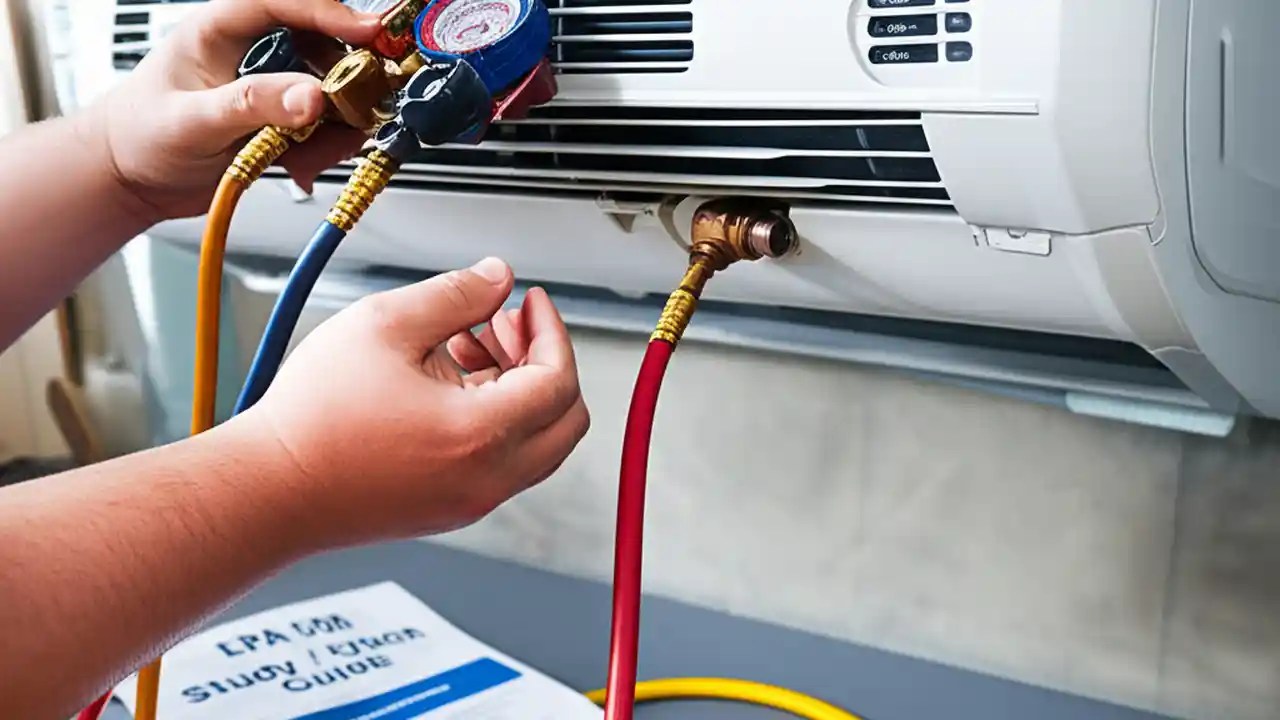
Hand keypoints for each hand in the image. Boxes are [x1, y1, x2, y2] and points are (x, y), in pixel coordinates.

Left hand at [97, 0, 381, 220]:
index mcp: (220, 29)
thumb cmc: (139, 135)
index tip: (368, 32)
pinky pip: (321, 130)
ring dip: (335, 123)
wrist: (128, 180)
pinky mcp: (279, 124)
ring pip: (327, 92)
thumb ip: (252, 105)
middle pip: (319, 44)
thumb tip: (311, 96)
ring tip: (316, 151)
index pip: (282, 3)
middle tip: (365, 97)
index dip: (328, 12)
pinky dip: (323, 151)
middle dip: (345, 73)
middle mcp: (250, 54)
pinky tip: (302, 167)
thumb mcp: (193, 120)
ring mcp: (269, 90)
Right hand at [237, 258, 589, 548]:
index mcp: (481, 435)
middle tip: (507, 323)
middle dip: (545, 361)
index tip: (531, 302)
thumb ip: (455, 294)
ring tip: (465, 342)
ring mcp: (471, 499)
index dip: (551, 330)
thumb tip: (496, 279)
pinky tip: (445, 379)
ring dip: (518, 388)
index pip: (559, 379)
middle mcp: (487, 478)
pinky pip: (501, 460)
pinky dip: (494, 417)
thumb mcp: (385, 325)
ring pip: (536, 441)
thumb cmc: (313, 419)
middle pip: (565, 419)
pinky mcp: (450, 507)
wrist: (269, 487)